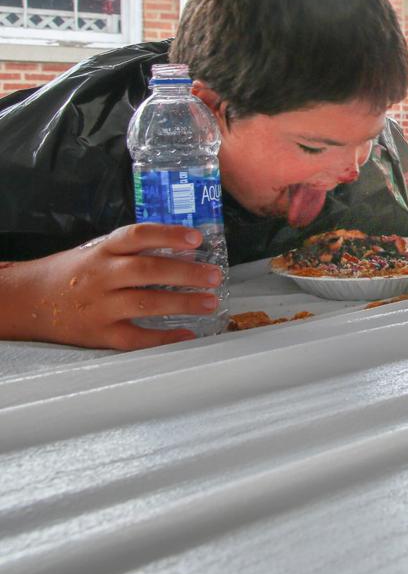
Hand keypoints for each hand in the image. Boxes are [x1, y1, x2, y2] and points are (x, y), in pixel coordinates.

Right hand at [0, 224, 222, 349]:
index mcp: (102, 250)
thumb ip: (133, 250)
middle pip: (147, 271)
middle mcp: (101, 276)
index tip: (196, 239)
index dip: (168, 235)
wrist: (26, 300)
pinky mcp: (99, 334)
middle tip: (215, 275)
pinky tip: (188, 334)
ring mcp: (99, 307)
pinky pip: (136, 338)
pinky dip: (164, 338)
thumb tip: (185, 250)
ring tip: (210, 302)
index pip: (137, 236)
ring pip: (145, 304)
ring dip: (183, 303)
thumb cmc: (73, 272)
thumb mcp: (97, 251)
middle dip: (186, 273)